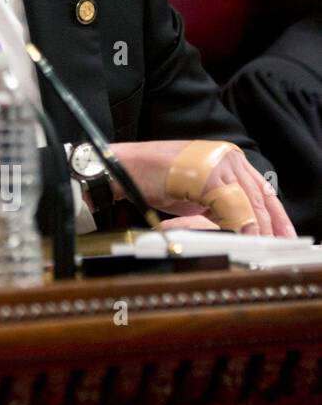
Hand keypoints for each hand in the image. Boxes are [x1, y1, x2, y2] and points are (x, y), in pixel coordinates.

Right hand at [109, 140, 295, 236]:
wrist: (122, 168)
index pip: (261, 189)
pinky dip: (236, 224)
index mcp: (227, 158)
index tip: (282, 236)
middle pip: (258, 197)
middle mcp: (226, 156)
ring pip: (248, 202)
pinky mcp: (207, 175)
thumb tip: (244, 230)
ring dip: (252, 229)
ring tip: (254, 247)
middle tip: (271, 248)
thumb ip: (221, 206)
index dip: (275, 216)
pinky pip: (231, 205)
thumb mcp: (196, 194)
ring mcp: (217, 163)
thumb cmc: (153, 179)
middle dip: (267, 227)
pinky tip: (238, 237)